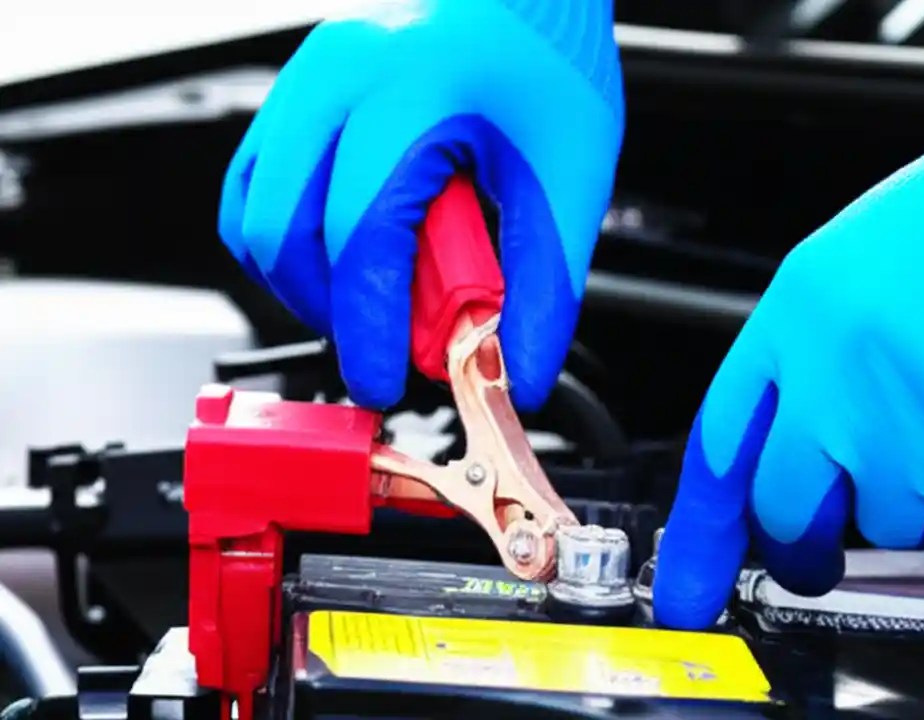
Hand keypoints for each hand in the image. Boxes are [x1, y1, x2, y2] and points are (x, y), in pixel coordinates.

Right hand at [218, 0, 622, 408]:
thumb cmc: (549, 59)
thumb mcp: (572, 176)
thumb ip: (544, 284)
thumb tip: (517, 372)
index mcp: (409, 90)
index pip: (360, 235)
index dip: (368, 325)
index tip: (386, 381)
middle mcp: (337, 76)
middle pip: (284, 232)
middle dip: (329, 310)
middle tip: (387, 345)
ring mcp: (305, 78)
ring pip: (254, 213)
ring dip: (302, 282)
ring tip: (372, 301)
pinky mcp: (296, 92)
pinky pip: (256, 185)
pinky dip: (289, 243)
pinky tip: (347, 260)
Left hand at [652, 0, 923, 629]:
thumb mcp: (863, 259)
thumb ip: (822, 356)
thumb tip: (808, 451)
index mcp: (798, 315)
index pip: (723, 450)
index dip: (705, 534)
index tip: (692, 588)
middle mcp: (839, 372)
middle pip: (793, 513)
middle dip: (811, 551)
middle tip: (830, 555)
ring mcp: (915, 419)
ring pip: (897, 530)